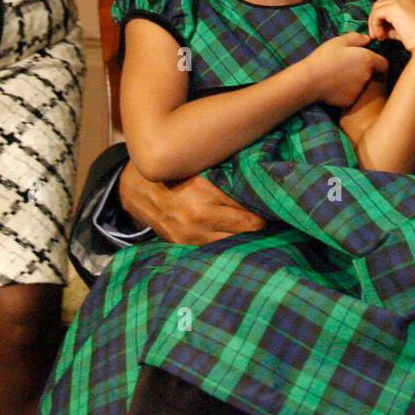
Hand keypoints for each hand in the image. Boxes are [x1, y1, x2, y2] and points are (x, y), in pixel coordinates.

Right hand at [118, 162, 265, 245]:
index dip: (266, 203)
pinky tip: (238, 238)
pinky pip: (214, 249)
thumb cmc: (175, 171)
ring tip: (261, 229)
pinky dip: (227, 243)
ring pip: (233, 242)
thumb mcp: (200, 166)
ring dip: (248, 236)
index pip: (248, 204)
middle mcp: (198, 215)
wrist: (135, 188)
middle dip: (262, 222)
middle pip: (247, 226)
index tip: (278, 202)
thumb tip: (262, 175)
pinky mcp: (182, 244)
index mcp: (204, 190)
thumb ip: (226, 173)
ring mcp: (190, 234)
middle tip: (277, 216)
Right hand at [302, 30, 388, 107]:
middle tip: (349, 65)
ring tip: (340, 75)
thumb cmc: (325, 57)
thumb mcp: (339, 41)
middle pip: (373, 74)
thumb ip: (357, 38)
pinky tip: (335, 85)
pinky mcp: (351, 99)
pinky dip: (347, 90)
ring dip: (356, 80)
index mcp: (367, 60)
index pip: (384, 64)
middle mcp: (368, 76)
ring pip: (363, 84)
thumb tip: (368, 39)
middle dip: (365, 70)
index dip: (377, 61)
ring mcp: (360, 89)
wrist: (310, 80)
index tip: (367, 59)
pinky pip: (353, 93)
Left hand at [367, 0, 414, 58]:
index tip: (382, 33)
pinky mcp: (395, 7)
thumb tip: (384, 31)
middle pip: (382, 4)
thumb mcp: (407, 32)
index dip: (383, 19)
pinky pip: (377, 13)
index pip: (390, 6)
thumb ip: (395, 28)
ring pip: (378, 7)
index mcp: (413, 3)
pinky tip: (381, 36)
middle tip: (376, 35)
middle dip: (376, 20)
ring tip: (379, 37)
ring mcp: (402, 1)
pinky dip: (375, 25)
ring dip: (374, 23)